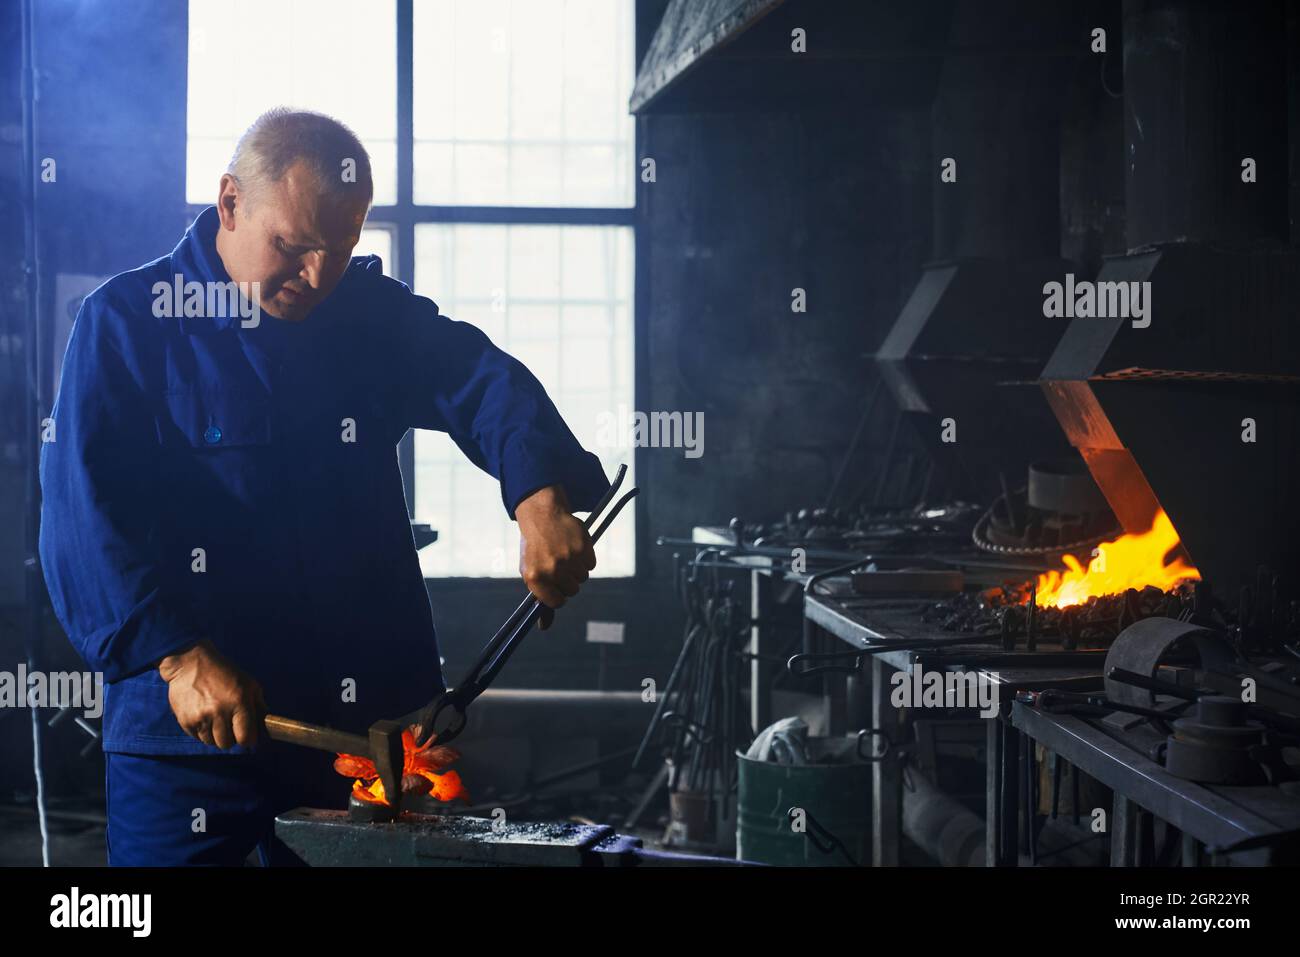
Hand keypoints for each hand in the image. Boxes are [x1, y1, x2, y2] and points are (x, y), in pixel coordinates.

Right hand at [158, 640, 266, 748]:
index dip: (248, 739)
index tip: (247, 736)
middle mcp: (219, 711)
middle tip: (230, 725)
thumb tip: (266, 728)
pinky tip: (204, 716)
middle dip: (231, 738)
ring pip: (212, 743)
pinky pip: (197, 738)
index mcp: (239, 702)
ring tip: (216, 718)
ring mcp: (200, 717)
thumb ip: (259, 706)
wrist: (190, 662)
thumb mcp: (249, 683)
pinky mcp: (185, 720)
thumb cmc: (224, 672)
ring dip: (216, 736)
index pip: (245, 738)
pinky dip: (202, 732)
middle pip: (227, 744)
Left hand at [515, 484, 595, 626]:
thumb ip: (541, 600)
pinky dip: (585, 558)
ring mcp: (568, 558)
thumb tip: (544, 628)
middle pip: (572, 590)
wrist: (543, 516)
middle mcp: (551, 569)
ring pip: (583, 578)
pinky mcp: (582, 547)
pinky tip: (573, 547)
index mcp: (535, 578)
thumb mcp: (532, 573)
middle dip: (568, 580)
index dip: (558, 595)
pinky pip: (591, 565)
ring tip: (565, 554)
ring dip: (577, 569)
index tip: (555, 586)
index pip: (557, 602)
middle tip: (558, 564)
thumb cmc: (535, 549)